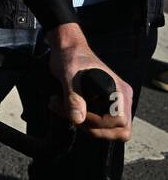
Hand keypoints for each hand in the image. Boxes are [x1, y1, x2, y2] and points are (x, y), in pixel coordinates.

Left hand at [47, 24, 132, 141]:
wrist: (66, 48)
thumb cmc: (70, 57)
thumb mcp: (69, 76)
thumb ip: (73, 97)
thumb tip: (77, 119)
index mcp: (120, 91)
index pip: (120, 121)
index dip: (97, 122)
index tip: (76, 111)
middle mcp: (121, 99)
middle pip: (120, 131)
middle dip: (92, 127)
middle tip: (69, 113)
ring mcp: (112, 103)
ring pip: (107, 129)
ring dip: (83, 124)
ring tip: (59, 106)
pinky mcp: (101, 105)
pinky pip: (97, 123)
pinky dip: (79, 119)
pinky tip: (61, 105)